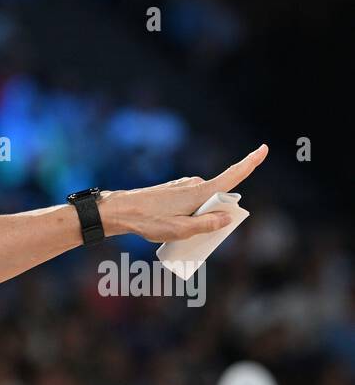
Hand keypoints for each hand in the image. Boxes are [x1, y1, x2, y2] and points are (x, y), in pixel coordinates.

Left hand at [98, 145, 267, 242]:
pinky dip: (188, 214)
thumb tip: (227, 218)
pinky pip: (190, 203)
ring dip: (199, 218)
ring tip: (176, 234)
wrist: (120, 211)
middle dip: (215, 216)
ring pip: (203, 203)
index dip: (250, 163)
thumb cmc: (149, 222)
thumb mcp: (181, 230)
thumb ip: (207, 225)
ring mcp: (183, 186)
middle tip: (194, 236)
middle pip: (218, 200)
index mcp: (201, 192)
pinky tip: (170, 226)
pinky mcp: (173, 190)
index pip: (232, 176)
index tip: (264, 148)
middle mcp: (195, 185)